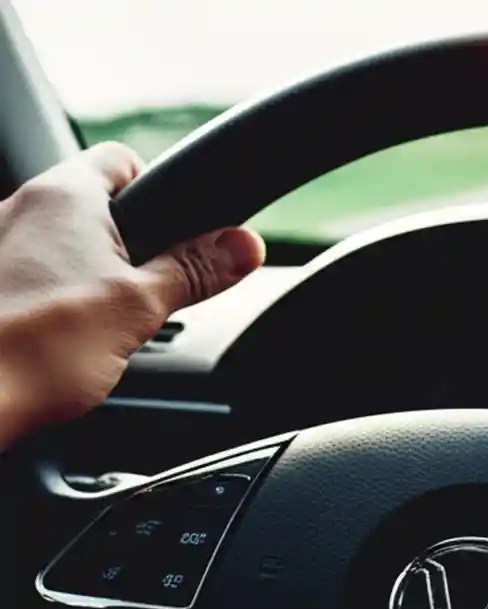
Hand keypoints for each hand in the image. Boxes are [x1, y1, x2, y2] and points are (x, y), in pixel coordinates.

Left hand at [0, 142, 264, 445]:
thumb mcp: (140, 306)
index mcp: (62, 196)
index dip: (160, 192)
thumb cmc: (33, 349)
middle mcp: (18, 208)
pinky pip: (31, 280)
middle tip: (145, 293)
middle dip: (127, 247)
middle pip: (93, 208)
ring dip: (87, 277)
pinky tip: (60, 342)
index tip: (179, 236)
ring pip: (60, 247)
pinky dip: (53, 303)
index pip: (123, 161)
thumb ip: (195, 271)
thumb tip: (245, 246)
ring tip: (99, 326)